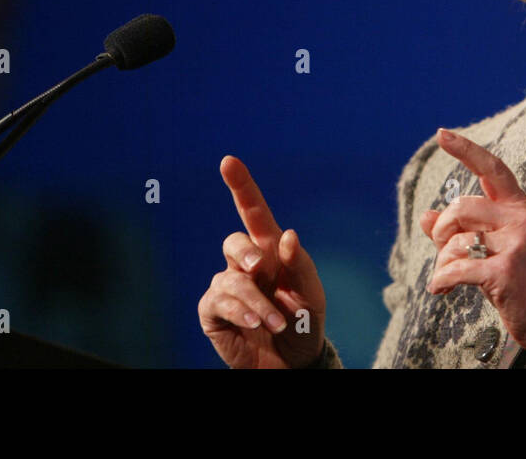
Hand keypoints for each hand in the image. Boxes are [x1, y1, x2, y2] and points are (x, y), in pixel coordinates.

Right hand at [198, 155, 327, 367]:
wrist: (294, 363)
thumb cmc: (304, 323)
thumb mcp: (312, 294)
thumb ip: (300, 264)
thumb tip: (287, 234)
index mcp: (271, 251)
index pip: (253, 213)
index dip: (241, 186)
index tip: (228, 161)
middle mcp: (245, 265)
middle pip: (234, 241)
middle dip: (247, 252)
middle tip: (261, 268)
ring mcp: (227, 287)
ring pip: (231, 279)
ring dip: (258, 302)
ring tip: (276, 322)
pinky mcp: (214, 312)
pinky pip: (219, 301)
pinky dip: (241, 312)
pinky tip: (255, 325)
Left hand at [420, 128, 525, 356]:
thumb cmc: (522, 280)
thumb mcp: (495, 247)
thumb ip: (461, 229)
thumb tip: (425, 215)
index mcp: (519, 207)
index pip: (492, 169)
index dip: (466, 150)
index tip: (441, 134)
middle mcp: (520, 219)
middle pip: (461, 206)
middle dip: (441, 230)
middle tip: (441, 249)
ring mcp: (515, 243)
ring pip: (457, 237)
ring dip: (442, 259)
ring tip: (446, 276)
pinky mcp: (505, 270)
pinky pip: (457, 268)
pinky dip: (442, 280)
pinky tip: (440, 290)